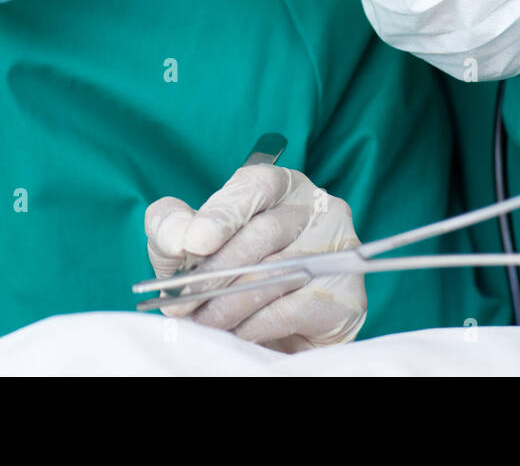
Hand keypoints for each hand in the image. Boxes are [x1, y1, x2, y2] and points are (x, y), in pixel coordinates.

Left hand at [144, 165, 366, 351]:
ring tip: (200, 321)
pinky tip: (235, 333)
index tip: (195, 241)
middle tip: (183, 300)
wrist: (266, 331)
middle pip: (265, 232)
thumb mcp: (188, 246)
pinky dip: (257, 324)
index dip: (223, 213)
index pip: (255, 187)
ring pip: (278, 272)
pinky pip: (295, 308)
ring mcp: (338, 250)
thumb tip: (181, 234)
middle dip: (217, 271)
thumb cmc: (226, 274)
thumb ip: (173, 228)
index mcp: (281, 186)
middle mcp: (317, 209)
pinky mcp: (346, 295)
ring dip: (230, 304)